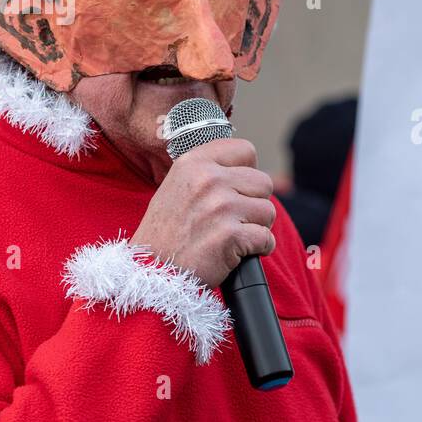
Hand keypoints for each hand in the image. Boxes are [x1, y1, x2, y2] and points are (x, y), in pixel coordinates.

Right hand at [132, 139, 275, 287]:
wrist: (152, 272)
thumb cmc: (167, 234)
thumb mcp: (177, 187)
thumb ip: (208, 172)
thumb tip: (245, 167)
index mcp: (194, 162)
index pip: (245, 149)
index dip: (248, 172)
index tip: (238, 189)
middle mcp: (208, 179)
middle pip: (263, 182)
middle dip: (255, 204)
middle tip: (234, 220)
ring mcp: (221, 206)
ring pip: (268, 210)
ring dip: (257, 227)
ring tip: (232, 237)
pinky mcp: (231, 235)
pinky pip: (267, 238)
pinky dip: (260, 248)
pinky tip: (239, 253)